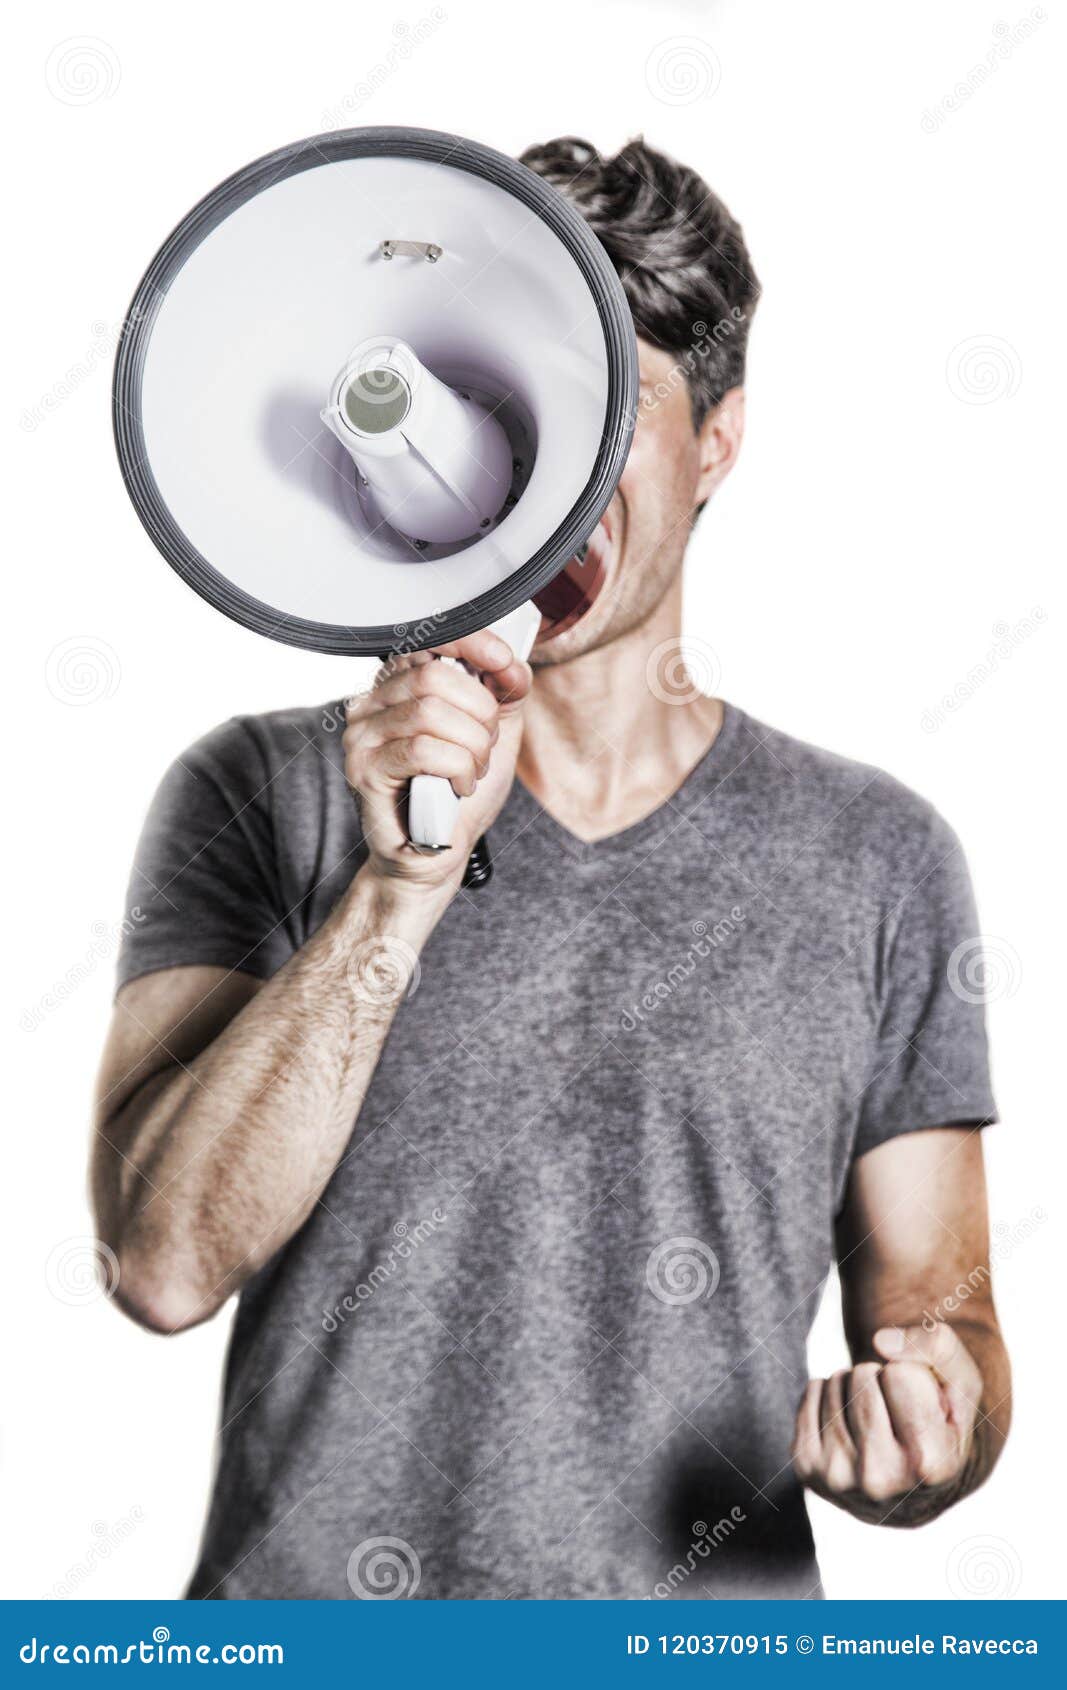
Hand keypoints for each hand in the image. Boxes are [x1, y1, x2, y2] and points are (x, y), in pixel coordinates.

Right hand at [344, 630, 531, 888]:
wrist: (435, 856)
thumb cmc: (456, 794)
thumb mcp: (493, 734)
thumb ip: (503, 692)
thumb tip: (511, 663)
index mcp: (398, 686)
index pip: (429, 640)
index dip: (472, 644)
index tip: (503, 663)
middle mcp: (371, 704)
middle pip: (435, 676)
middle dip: (480, 712)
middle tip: (485, 746)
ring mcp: (362, 737)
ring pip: (430, 714)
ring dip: (471, 746)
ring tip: (472, 769)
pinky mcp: (365, 771)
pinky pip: (423, 751)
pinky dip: (457, 768)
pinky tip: (460, 786)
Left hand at [791, 1323, 983, 1523]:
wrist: (914, 1480)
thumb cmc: (942, 1419)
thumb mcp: (962, 1379)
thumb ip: (937, 1345)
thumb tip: (878, 1340)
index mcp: (929, 1465)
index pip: (901, 1374)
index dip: (915, 1377)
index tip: (926, 1406)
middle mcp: (881, 1480)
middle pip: (863, 1375)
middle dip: (880, 1378)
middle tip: (898, 1411)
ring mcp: (838, 1477)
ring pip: (835, 1382)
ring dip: (854, 1387)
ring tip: (877, 1419)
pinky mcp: (808, 1467)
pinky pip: (811, 1390)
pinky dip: (829, 1394)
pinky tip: (852, 1424)